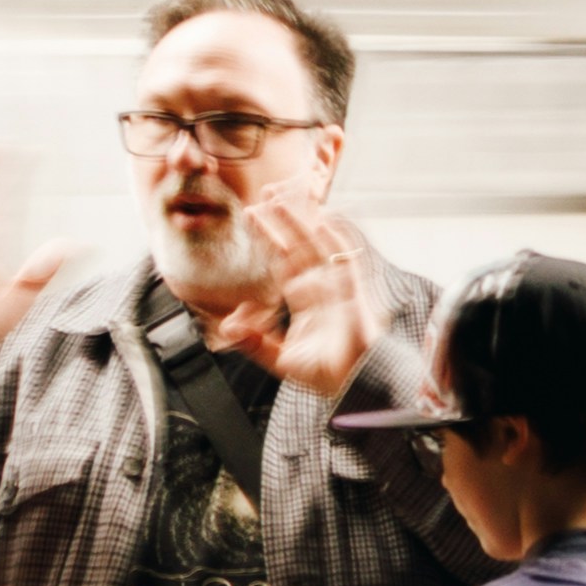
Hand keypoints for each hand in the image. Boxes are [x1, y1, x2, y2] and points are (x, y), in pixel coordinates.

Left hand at [219, 186, 379, 401]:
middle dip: (284, 220)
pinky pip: (348, 263)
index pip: (285, 261)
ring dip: (303, 222)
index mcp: (308, 301)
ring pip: (320, 247)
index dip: (269, 238)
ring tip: (283, 199)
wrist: (358, 392)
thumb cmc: (328, 378)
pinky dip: (338, 241)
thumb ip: (254, 342)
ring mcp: (342, 290)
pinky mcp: (358, 296)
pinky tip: (325, 219)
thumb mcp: (282, 360)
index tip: (253, 215)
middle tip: (266, 193)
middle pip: (302, 246)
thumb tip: (227, 325)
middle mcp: (325, 289)